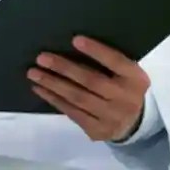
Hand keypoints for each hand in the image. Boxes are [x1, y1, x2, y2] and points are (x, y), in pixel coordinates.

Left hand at [27, 36, 150, 142]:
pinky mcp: (97, 130)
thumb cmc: (124, 87)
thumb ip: (110, 62)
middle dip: (64, 68)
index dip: (96, 51)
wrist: (135, 124)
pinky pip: (72, 113)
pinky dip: (54, 99)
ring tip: (34, 73)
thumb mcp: (127, 73)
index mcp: (135, 79)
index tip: (75, 39)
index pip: (116, 62)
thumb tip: (73, 42)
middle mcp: (125, 99)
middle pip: (91, 81)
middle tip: (41, 58)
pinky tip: (40, 89)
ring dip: (52, 84)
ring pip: (77, 98)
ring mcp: (111, 117)